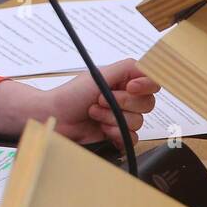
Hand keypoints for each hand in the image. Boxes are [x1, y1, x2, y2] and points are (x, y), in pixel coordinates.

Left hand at [42, 58, 158, 148]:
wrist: (55, 118)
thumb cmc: (71, 95)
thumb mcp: (99, 75)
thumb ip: (127, 68)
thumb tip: (149, 68)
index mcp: (124, 83)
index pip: (152, 84)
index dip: (145, 86)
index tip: (130, 87)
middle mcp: (127, 100)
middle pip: (147, 104)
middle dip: (121, 103)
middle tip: (98, 101)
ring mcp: (122, 119)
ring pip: (138, 122)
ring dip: (113, 118)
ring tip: (93, 113)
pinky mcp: (118, 136)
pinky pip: (132, 139)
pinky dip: (117, 134)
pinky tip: (102, 130)